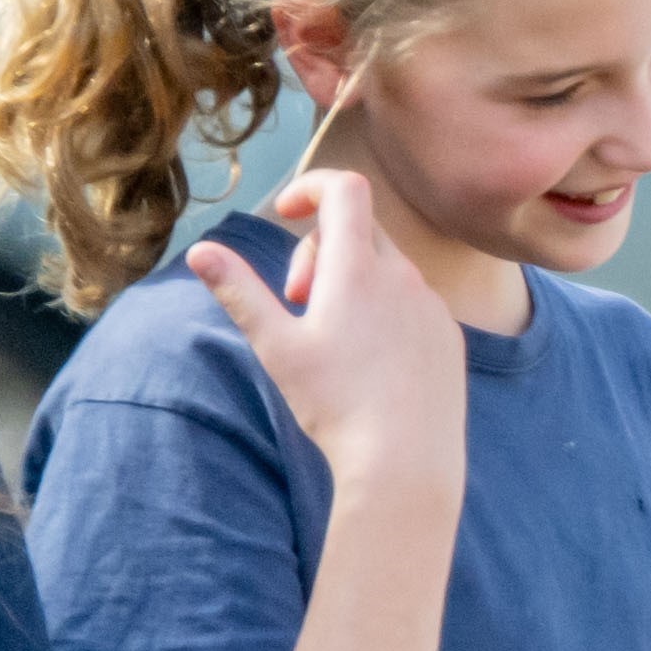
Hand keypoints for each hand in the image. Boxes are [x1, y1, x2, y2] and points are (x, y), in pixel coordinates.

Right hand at [181, 163, 469, 484]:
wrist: (406, 464)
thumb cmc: (336, 406)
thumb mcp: (276, 346)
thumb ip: (239, 291)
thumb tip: (200, 252)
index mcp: (357, 269)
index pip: (344, 188)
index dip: (311, 186)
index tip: (286, 212)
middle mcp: (403, 277)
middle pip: (360, 228)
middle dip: (320, 249)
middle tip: (298, 299)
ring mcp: (432, 306)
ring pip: (387, 267)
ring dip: (353, 281)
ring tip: (332, 336)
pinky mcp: (450, 338)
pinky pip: (413, 303)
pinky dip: (385, 310)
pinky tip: (370, 362)